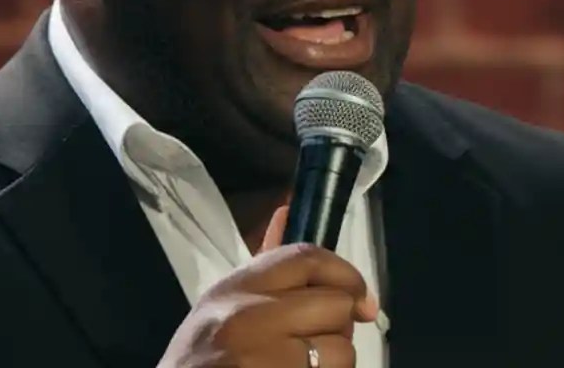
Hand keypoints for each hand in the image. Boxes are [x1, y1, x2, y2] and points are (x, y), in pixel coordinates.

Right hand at [158, 207, 377, 366]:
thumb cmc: (200, 358)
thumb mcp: (221, 305)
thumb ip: (263, 268)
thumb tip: (287, 211)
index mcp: (235, 286)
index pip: (306, 257)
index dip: (346, 274)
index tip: (362, 298)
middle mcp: (248, 316)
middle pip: (334, 304)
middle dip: (339, 326)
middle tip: (318, 341)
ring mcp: (261, 356)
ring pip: (340, 350)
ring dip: (334, 362)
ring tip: (304, 365)